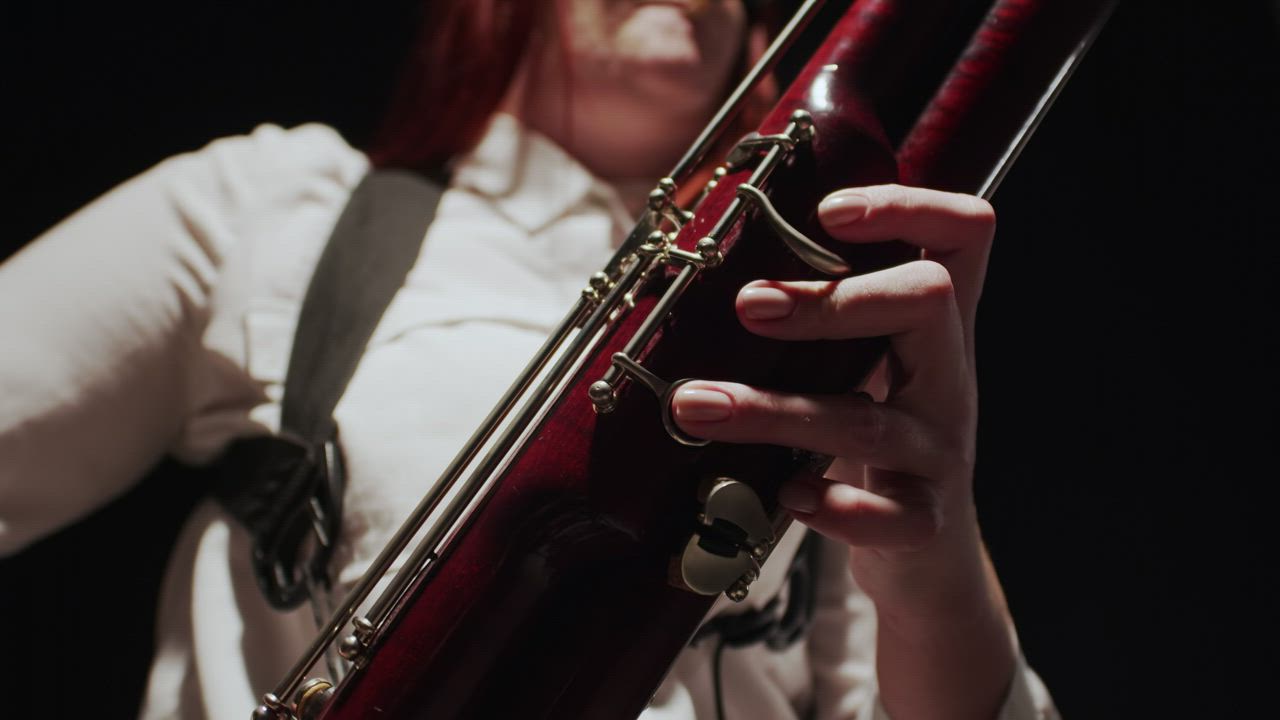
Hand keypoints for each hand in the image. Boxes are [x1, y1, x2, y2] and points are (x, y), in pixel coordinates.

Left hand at [671, 183, 995, 611]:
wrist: (925, 552)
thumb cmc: (867, 436)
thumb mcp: (854, 361)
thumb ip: (806, 314)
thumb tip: (688, 251)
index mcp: (932, 325)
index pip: (963, 234)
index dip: (908, 206)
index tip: (828, 212)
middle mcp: (946, 376)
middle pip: (928, 302)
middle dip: (832, 300)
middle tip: (747, 305)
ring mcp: (938, 449)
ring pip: (871, 421)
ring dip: (775, 412)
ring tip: (696, 406)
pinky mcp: (924, 519)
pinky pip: (892, 515)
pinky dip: (835, 508)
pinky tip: (787, 495)